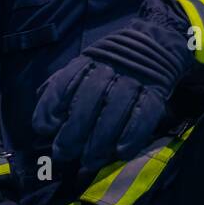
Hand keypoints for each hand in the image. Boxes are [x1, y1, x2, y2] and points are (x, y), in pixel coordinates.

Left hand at [31, 13, 193, 175]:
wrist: (159, 43)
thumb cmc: (114, 64)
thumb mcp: (86, 66)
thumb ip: (65, 87)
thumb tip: (44, 123)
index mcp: (89, 61)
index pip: (66, 81)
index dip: (52, 105)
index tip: (45, 129)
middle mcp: (111, 67)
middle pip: (90, 98)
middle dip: (74, 129)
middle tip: (64, 153)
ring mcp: (135, 78)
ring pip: (115, 108)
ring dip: (101, 138)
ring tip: (89, 161)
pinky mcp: (157, 91)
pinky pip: (145, 114)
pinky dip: (133, 134)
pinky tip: (121, 152)